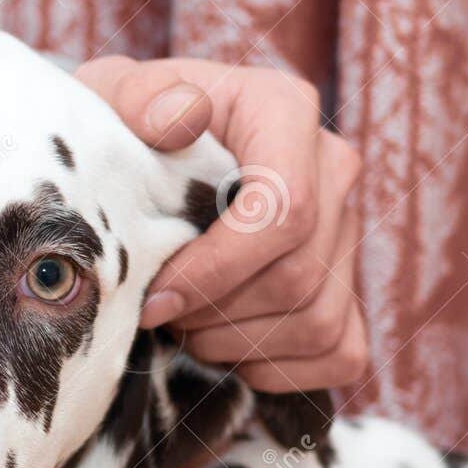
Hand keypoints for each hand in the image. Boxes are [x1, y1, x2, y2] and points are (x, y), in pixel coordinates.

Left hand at [77, 56, 367, 393]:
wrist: (148, 156)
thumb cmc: (128, 130)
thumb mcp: (116, 98)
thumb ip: (141, 100)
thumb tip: (176, 119)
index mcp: (284, 110)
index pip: (285, 210)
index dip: (217, 270)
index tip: (155, 297)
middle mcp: (333, 167)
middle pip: (297, 277)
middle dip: (216, 314)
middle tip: (158, 314)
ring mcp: (349, 230)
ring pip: (317, 322)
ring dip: (237, 346)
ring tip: (185, 328)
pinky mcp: (351, 289)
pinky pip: (337, 353)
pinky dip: (276, 370)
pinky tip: (225, 347)